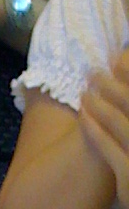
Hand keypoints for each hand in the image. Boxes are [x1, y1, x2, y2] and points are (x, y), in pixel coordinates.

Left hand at [79, 50, 128, 207]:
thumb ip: (128, 118)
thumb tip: (118, 93)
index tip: (120, 58)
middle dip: (117, 83)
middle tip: (95, 71)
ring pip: (124, 122)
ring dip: (103, 102)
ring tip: (85, 92)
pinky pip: (112, 150)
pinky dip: (96, 131)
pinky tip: (83, 118)